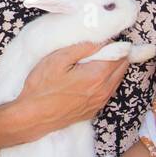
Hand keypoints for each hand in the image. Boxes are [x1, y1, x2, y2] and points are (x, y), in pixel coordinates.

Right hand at [10, 41, 131, 141]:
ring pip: (117, 79)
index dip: (114, 43)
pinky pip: (108, 91)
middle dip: (116, 54)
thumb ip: (82, 47)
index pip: (120, 54)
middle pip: (123, 67)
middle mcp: (103, 91)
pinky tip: (89, 77)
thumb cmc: (41, 87)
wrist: (32, 117)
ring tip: (93, 61)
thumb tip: (101, 40)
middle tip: (99, 48)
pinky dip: (106, 81)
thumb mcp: (57, 59)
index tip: (102, 39)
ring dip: (112, 68)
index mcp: (96, 76)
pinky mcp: (93, 110)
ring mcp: (99, 103)